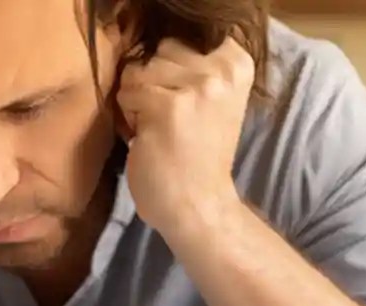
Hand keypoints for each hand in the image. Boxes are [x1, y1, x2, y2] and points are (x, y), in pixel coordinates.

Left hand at [116, 37, 254, 237]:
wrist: (199, 205)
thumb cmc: (199, 157)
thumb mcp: (211, 101)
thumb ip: (193, 69)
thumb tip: (149, 49)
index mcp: (238, 64)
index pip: (184, 39)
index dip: (173, 68)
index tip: (184, 101)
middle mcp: (222, 69)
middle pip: (161, 50)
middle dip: (154, 82)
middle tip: (167, 119)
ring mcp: (197, 86)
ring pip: (140, 70)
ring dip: (138, 99)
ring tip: (157, 128)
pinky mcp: (168, 106)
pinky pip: (127, 94)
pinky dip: (127, 117)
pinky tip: (147, 138)